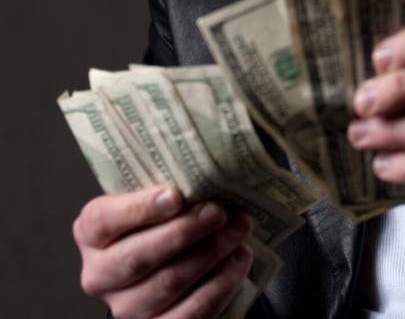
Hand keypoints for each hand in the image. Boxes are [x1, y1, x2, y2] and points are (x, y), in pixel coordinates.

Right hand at [73, 186, 252, 318]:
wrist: (167, 263)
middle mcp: (99, 274)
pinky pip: (189, 313)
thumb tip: (204, 173)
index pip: (104, 221)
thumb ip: (164, 189)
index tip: (176, 195)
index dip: (139, 209)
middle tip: (220, 211)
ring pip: (168, 284)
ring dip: (211, 254)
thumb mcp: (151, 198)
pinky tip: (238, 260)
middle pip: (139, 257)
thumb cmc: (160, 219)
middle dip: (185, 232)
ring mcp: (124, 308)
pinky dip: (219, 285)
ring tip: (238, 230)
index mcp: (91, 233)